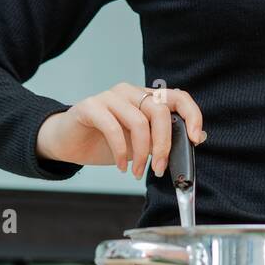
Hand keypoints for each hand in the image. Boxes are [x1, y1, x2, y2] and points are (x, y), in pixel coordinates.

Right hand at [37, 82, 204, 179]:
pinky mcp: (90, 106)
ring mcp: (110, 97)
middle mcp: (130, 92)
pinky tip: (120, 166)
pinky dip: (120, 151)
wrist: (68, 143)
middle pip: (160, 112)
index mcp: (146, 98)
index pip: (177, 97)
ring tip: (138, 171)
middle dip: (164, 145)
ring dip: (142, 153)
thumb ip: (164, 139)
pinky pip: (112, 127)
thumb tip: (197, 138)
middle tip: (159, 168)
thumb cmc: (105, 142)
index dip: (191, 115)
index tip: (194, 138)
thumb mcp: (140, 143)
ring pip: (139, 121)